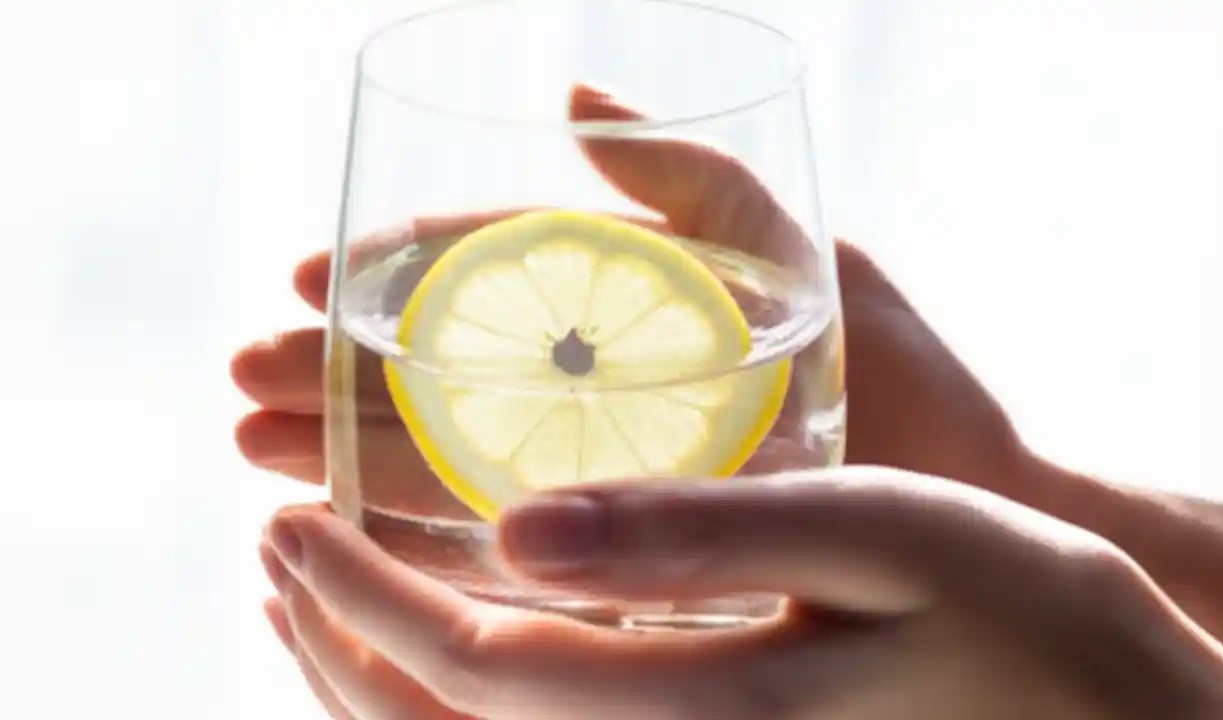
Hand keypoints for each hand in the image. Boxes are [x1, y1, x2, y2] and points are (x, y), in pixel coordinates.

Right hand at [231, 86, 1028, 517]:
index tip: (305, 278)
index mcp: (636, 302)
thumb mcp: (805, 253)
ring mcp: (610, 469)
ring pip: (453, 453)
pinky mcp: (626, 545)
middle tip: (243, 377)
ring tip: (258, 446)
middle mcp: (606, 386)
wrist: (978, 511)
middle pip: (447, 369)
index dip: (395, 272)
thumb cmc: (907, 378)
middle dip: (339, 371)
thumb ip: (692, 183)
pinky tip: (341, 523)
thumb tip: (564, 98)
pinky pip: (505, 535)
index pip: (490, 274)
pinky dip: (421, 530)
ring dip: (347, 450)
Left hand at [259, 468, 1222, 719]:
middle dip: (336, 640)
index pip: (467, 665)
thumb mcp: (877, 540)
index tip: (295, 515)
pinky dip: (450, 702)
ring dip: (372, 679)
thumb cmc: (1019, 613)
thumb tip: (516, 525)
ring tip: (318, 592)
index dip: (360, 592)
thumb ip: (698, 537)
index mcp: (691, 713)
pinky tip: (449, 635)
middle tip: (279, 536)